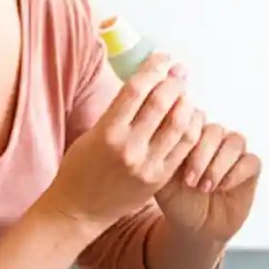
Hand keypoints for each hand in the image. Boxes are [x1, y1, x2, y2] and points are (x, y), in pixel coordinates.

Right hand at [42, 53, 201, 232]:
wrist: (78, 210)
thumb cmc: (80, 168)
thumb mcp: (92, 133)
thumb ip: (118, 111)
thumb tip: (145, 82)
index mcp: (107, 132)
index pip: (136, 89)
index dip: (153, 68)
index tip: (162, 58)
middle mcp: (129, 148)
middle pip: (162, 103)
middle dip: (173, 82)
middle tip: (178, 72)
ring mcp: (147, 165)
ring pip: (179, 125)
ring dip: (186, 103)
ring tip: (184, 94)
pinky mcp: (159, 179)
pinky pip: (183, 147)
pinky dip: (190, 128)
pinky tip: (188, 118)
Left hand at [155, 122, 261, 242]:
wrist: (195, 226)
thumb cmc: (176, 199)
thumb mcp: (162, 179)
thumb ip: (163, 157)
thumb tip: (162, 140)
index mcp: (192, 134)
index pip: (194, 120)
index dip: (187, 140)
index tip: (176, 167)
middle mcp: (215, 138)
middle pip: (215, 130)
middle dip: (202, 156)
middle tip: (190, 181)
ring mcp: (234, 151)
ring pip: (235, 141)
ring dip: (219, 165)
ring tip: (205, 187)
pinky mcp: (251, 167)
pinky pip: (251, 160)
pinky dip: (236, 173)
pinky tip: (222, 187)